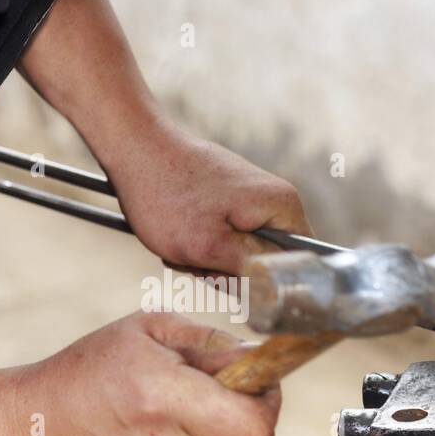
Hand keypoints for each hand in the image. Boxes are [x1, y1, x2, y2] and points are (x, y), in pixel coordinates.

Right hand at [0, 312, 279, 435]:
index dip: (267, 402)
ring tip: (177, 419)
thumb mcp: (147, 331)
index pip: (256, 424)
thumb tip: (259, 361)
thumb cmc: (89, 373)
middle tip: (219, 397)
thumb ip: (212, 342)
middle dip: (246, 417)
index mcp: (163, 399)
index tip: (255, 385)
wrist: (31, 434)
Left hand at [103, 119, 311, 274]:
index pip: (302, 264)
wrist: (132, 143)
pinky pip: (226, 236)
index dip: (271, 283)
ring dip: (211, 258)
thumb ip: (250, 272)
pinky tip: (180, 232)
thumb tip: (278, 292)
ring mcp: (252, 197)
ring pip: (243, 251)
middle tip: (198, 260)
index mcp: (284, 207)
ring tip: (183, 244)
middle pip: (269, 261)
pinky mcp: (230, 197)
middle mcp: (276, 199)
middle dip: (232, 269)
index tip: (232, 279)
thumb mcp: (208, 247)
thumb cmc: (165, 193)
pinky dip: (202, 242)